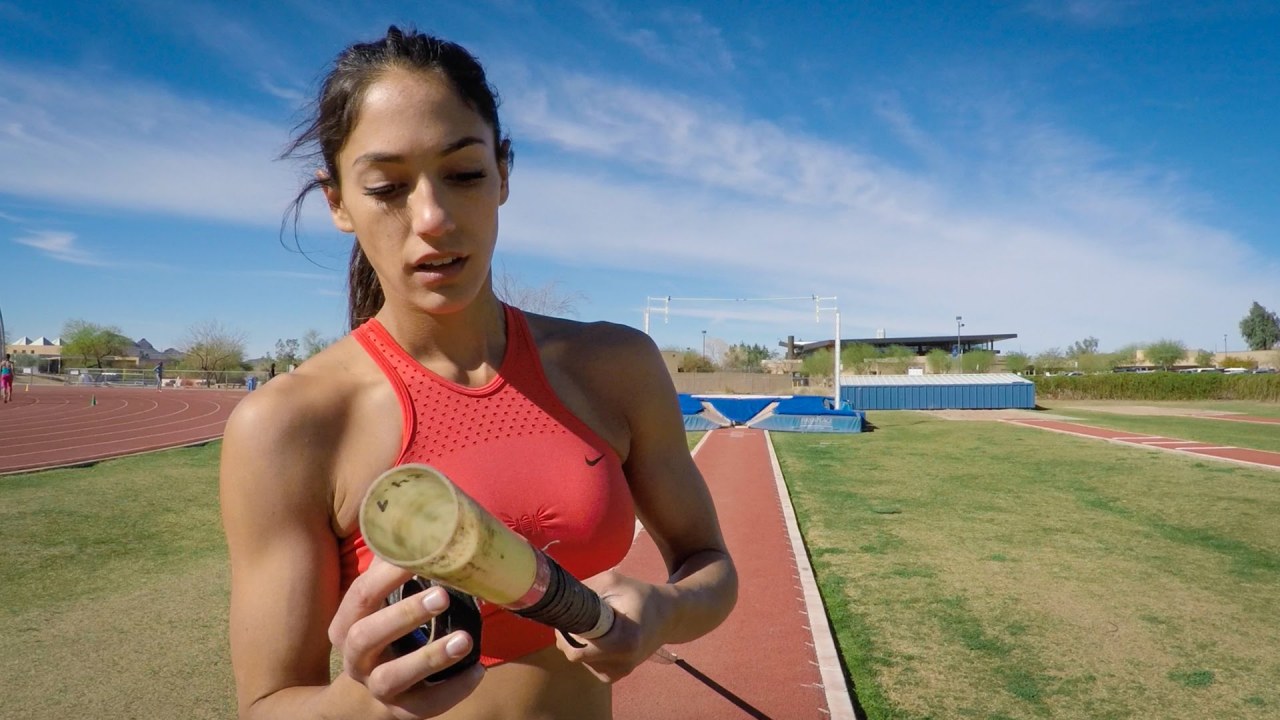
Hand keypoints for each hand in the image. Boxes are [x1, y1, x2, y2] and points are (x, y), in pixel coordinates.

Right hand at [329, 558, 483, 717]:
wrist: (360, 702)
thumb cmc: (380, 636)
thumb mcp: (376, 607)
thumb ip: (390, 570)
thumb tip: (414, 517)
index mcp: (346, 625)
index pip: (360, 595)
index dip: (389, 574)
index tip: (423, 553)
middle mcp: (356, 659)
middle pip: (365, 637)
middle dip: (403, 614)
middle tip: (442, 595)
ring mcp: (377, 688)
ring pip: (392, 677)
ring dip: (429, 657)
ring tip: (466, 638)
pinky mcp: (402, 711)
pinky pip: (425, 707)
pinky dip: (453, 690)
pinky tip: (478, 670)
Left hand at [554, 571, 668, 682]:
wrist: (667, 617)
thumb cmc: (640, 596)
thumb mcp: (613, 582)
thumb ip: (584, 591)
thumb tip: (557, 600)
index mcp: (624, 641)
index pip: (576, 651)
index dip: (565, 632)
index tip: (569, 614)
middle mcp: (622, 663)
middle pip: (574, 655)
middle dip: (570, 634)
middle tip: (581, 615)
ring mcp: (618, 673)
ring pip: (579, 660)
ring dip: (579, 641)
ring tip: (597, 625)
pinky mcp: (615, 676)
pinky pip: (588, 663)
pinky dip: (588, 649)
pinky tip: (601, 637)